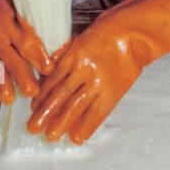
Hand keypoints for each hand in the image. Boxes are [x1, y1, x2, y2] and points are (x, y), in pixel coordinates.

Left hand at [26, 0, 169, 145]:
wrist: (135, 33)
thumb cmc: (108, 32)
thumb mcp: (82, 39)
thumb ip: (65, 55)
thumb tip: (48, 73)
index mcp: (73, 54)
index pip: (53, 79)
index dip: (42, 96)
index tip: (33, 108)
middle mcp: (84, 68)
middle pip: (61, 94)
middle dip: (46, 113)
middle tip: (33, 128)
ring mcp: (99, 80)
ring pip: (76, 105)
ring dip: (62, 122)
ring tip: (51, 136)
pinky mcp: (113, 90)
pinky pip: (97, 111)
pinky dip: (87, 125)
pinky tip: (77, 137)